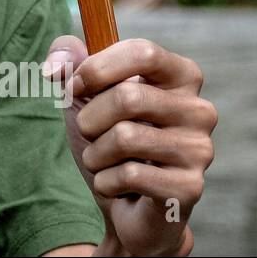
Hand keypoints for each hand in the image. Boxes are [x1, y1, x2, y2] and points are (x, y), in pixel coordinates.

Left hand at [43, 36, 216, 255]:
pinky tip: (118, 187)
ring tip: (106, 162)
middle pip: (127, 96)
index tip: (74, 87)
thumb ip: (66, 60)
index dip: (97, 68)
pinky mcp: (190, 188)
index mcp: (181, 76)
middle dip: (90, 119)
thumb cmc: (107, 138)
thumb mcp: (81, 92)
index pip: (143, 52)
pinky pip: (129, 176)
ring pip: (124, 138)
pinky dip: (105, 182)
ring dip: (95, 154)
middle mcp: (200, 110)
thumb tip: (57, 64)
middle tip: (92, 134)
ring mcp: (199, 150)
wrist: (124, 206)